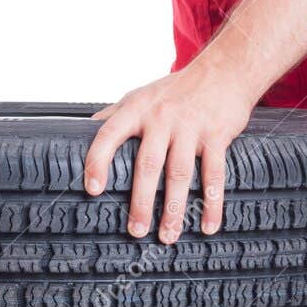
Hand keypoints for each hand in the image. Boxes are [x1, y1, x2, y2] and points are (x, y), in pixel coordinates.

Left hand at [83, 61, 256, 243]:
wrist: (224, 70)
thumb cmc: (177, 88)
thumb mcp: (141, 95)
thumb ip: (114, 115)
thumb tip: (82, 133)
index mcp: (138, 110)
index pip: (109, 134)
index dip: (98, 161)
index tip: (93, 190)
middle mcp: (162, 118)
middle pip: (148, 164)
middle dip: (141, 202)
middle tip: (136, 231)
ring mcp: (190, 128)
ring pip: (180, 174)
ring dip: (174, 210)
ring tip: (168, 236)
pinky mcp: (217, 136)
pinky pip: (214, 174)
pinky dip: (212, 203)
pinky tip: (207, 225)